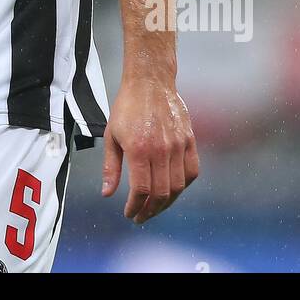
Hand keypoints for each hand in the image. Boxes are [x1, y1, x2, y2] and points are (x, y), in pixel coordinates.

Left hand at [102, 75, 198, 222]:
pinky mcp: (189, 140)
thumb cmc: (127, 107)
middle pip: (160, 193)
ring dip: (166, 203)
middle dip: (150, 211)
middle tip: (141, 216)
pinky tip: (172, 190)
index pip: (141, 190)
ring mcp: (178, 145)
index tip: (130, 214)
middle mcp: (161, 149)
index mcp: (139, 149)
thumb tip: (107, 193)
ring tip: (155, 207)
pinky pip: (191, 171)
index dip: (135, 207)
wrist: (150, 82)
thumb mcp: (111, 136)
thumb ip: (111, 167)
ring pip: (178, 186)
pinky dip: (183, 186)